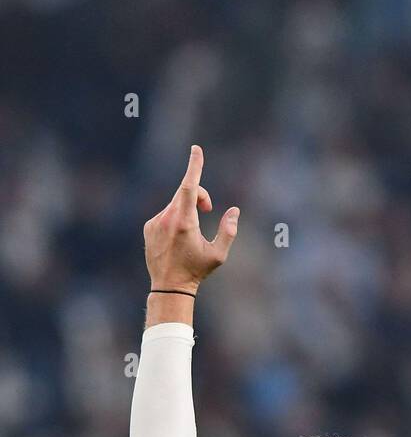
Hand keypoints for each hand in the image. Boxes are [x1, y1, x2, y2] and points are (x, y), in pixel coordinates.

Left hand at [144, 145, 238, 293]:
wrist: (169, 286)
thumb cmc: (196, 272)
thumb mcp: (218, 255)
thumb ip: (229, 231)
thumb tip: (234, 211)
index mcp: (185, 222)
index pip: (189, 186)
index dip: (194, 166)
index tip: (196, 150)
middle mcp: (167, 218)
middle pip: (185, 192)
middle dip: (199, 195)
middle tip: (210, 209)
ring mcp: (155, 222)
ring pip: (175, 204)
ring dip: (187, 210)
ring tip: (191, 233)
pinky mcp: (148, 227)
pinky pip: (165, 214)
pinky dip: (175, 219)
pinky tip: (177, 240)